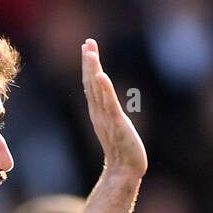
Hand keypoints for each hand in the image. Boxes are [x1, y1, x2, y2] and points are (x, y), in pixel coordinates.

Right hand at [81, 39, 146, 178]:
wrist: (125, 170)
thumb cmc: (122, 150)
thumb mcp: (114, 126)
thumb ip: (110, 114)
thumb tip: (109, 105)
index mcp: (98, 111)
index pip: (91, 84)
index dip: (89, 65)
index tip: (87, 47)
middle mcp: (99, 112)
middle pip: (91, 82)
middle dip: (89, 61)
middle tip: (88, 42)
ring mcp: (106, 117)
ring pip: (97, 89)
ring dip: (93, 69)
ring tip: (90, 52)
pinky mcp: (116, 123)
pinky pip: (109, 103)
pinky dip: (104, 89)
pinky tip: (101, 76)